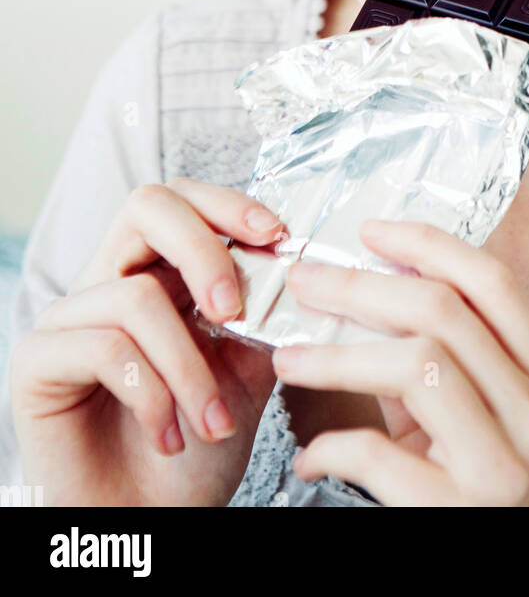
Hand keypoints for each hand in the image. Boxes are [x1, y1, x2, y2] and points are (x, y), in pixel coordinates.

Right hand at [10, 178, 287, 506]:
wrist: (148, 525)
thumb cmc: (193, 451)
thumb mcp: (246, 374)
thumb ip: (264, 318)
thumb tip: (294, 269)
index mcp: (160, 273)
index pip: (183, 199)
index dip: (229, 204)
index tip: (277, 235)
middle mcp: (109, 281)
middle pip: (148, 205)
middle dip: (205, 249)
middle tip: (234, 310)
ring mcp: (70, 318)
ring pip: (137, 295)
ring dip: (189, 367)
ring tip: (215, 422)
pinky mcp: (39, 361)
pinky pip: (103, 347)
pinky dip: (151, 396)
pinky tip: (168, 438)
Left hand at [272, 219, 528, 506]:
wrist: (497, 577)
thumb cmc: (470, 498)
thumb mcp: (473, 422)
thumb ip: (441, 361)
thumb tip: (366, 288)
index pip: (493, 285)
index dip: (429, 245)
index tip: (371, 231)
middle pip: (443, 312)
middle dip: (360, 286)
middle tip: (306, 282)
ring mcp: (505, 465)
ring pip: (416, 364)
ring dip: (337, 355)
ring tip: (292, 360)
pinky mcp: (459, 511)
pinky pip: (378, 451)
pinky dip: (330, 446)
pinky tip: (311, 456)